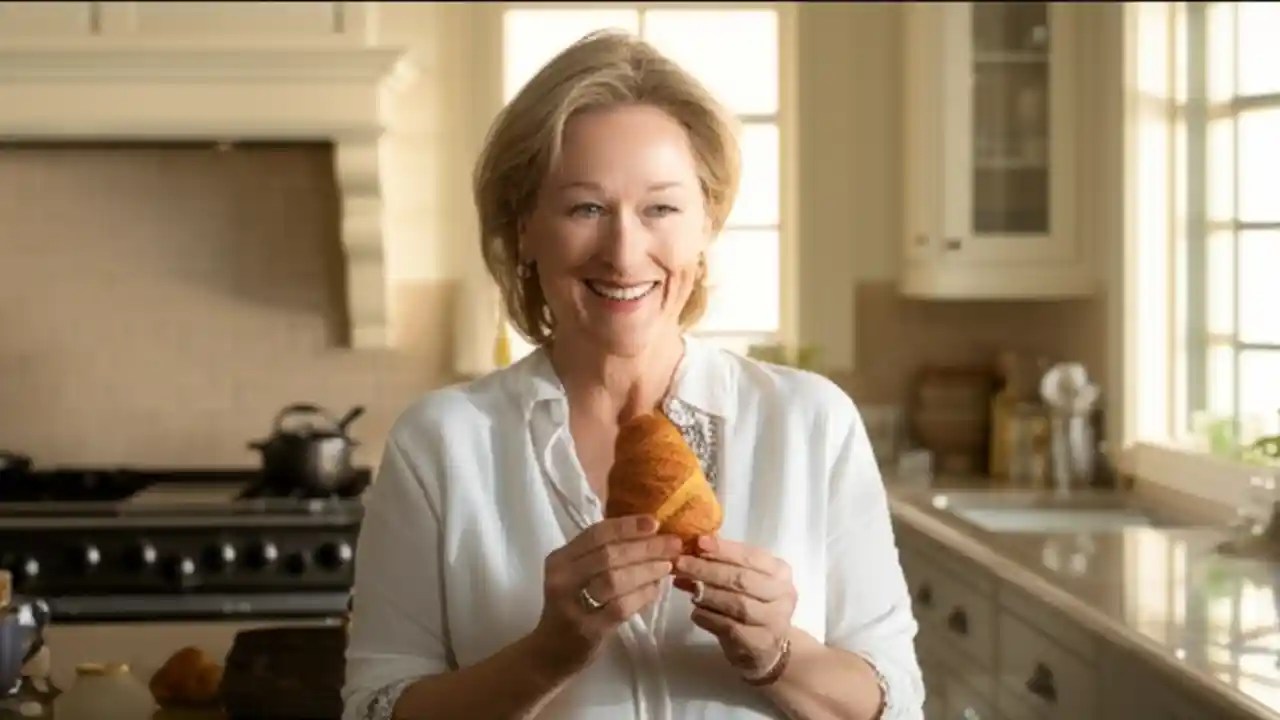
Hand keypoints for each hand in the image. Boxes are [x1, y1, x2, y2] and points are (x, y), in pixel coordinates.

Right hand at [531, 515, 682, 672]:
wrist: (551, 653)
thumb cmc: (572, 607)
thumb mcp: (577, 575)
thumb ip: (602, 555)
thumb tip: (649, 534)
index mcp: (560, 559)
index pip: (595, 534)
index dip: (627, 526)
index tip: (654, 522)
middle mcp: (562, 578)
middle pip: (607, 555)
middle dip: (645, 547)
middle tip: (672, 544)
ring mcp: (573, 605)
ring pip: (615, 579)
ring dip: (646, 570)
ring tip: (667, 565)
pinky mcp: (588, 629)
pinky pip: (621, 607)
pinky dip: (643, 595)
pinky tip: (656, 589)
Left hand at [674, 536, 796, 678]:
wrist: (770, 648)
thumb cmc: (753, 605)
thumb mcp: (745, 580)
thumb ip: (723, 565)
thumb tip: (691, 550)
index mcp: (780, 572)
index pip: (751, 556)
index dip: (724, 549)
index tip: (698, 542)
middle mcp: (783, 594)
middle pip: (742, 579)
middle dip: (708, 569)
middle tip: (681, 563)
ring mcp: (775, 620)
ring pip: (737, 603)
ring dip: (707, 593)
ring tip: (686, 586)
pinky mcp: (760, 643)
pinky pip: (730, 627)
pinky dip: (709, 617)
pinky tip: (695, 612)